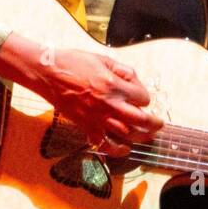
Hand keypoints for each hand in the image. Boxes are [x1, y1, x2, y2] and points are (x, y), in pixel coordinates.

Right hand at [35, 48, 163, 157]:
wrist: (48, 74)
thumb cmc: (73, 63)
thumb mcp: (103, 59)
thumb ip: (123, 70)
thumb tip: (135, 81)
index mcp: (114, 86)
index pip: (142, 97)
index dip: (145, 97)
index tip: (141, 98)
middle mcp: (109, 105)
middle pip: (141, 120)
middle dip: (154, 123)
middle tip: (159, 124)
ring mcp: (97, 118)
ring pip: (127, 134)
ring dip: (141, 136)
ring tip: (148, 135)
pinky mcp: (85, 127)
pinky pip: (104, 144)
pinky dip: (116, 150)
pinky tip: (125, 149)